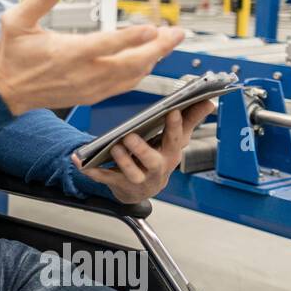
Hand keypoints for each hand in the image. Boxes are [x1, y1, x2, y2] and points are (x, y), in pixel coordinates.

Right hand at [0, 0, 186, 116]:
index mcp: (68, 53)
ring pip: (131, 76)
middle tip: (176, 34)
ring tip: (169, 44)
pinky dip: (140, 73)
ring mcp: (89, 87)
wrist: (5, 89)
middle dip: (158, 48)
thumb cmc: (12, 55)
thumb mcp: (15, 21)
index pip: (107, 45)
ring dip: (153, 60)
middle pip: (130, 63)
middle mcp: (83, 73)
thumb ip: (37, 0)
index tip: (153, 28)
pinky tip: (149, 63)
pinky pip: (123, 85)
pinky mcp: (90, 94)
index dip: (133, 38)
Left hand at [73, 100, 215, 203]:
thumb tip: (210, 101)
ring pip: (130, 173)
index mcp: (170, 154)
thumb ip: (190, 120)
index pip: (176, 139)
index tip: (172, 110)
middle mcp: (156, 168)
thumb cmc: (159, 157)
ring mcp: (137, 178)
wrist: (141, 189)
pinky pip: (104, 178)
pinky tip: (80, 161)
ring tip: (114, 146)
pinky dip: (91, 171)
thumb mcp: (175, 140)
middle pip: (152, 161)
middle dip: (142, 150)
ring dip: (121, 160)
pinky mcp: (118, 184)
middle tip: (131, 137)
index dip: (175, 126)